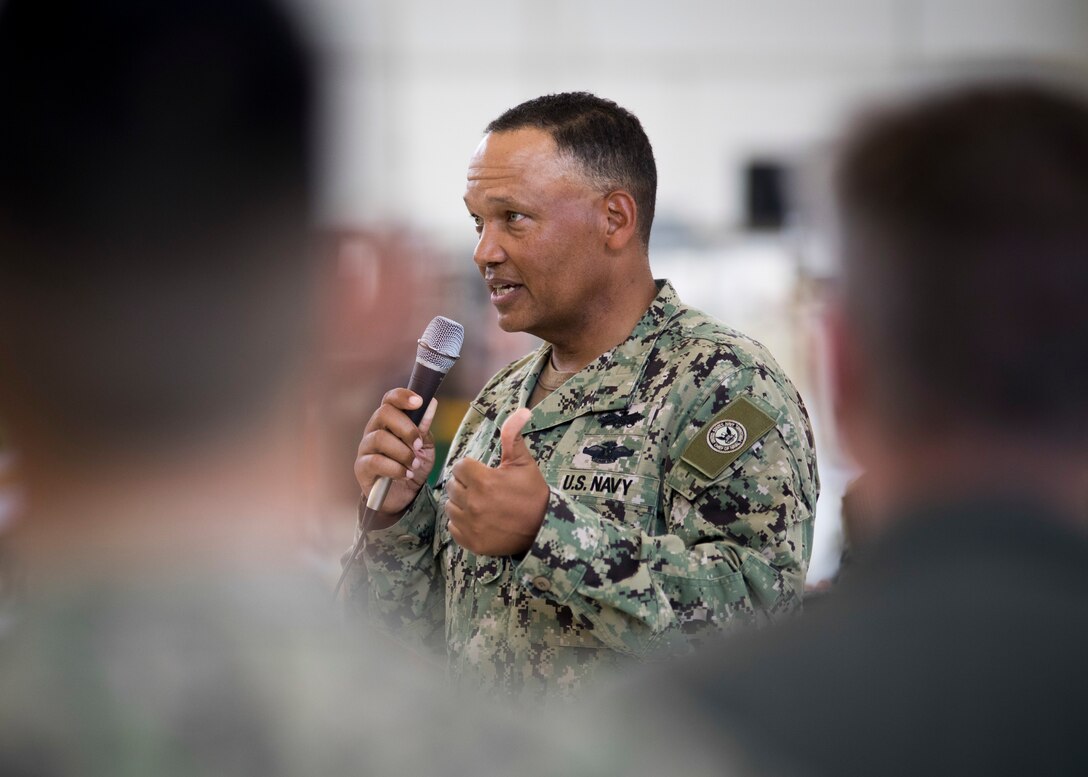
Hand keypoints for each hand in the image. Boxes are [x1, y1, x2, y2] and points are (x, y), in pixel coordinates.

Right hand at [354, 389, 438, 524]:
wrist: (404, 496)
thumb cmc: (412, 466)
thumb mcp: (424, 446)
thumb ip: (424, 426)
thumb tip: (432, 403)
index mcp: (389, 420)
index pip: (389, 399)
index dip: (402, 396)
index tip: (419, 402)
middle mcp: (374, 429)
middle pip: (384, 413)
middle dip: (407, 428)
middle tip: (419, 445)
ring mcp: (365, 448)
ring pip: (380, 438)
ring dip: (403, 452)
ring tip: (415, 465)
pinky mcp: (361, 467)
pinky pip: (375, 461)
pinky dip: (396, 468)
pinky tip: (407, 475)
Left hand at [446, 408, 548, 555]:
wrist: (543, 528)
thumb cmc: (533, 493)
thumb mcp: (524, 463)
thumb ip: (513, 436)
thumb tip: (522, 411)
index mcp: (484, 481)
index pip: (459, 467)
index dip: (471, 468)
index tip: (484, 473)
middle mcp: (474, 503)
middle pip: (452, 486)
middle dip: (465, 484)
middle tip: (484, 489)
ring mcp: (471, 525)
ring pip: (450, 506)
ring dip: (461, 503)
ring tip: (480, 503)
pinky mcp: (471, 542)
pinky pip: (453, 527)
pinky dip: (462, 523)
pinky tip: (478, 519)